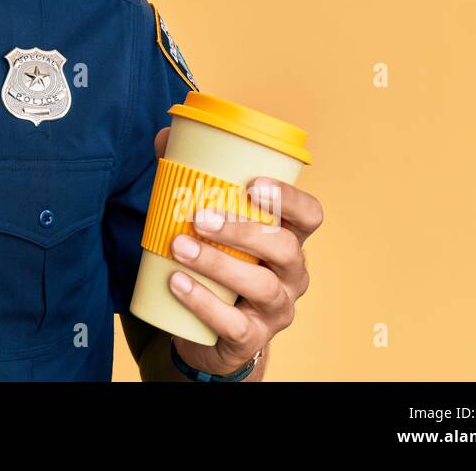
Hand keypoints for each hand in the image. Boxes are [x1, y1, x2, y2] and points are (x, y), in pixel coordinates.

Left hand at [152, 126, 322, 375]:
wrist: (208, 331)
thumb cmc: (217, 262)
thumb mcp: (210, 223)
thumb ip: (190, 177)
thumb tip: (165, 135)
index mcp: (288, 238)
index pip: (310, 216)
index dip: (290, 199)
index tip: (253, 184)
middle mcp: (292, 274)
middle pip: (284, 249)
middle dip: (244, 230)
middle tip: (200, 217)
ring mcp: (276, 310)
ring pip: (261, 287)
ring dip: (218, 264)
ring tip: (180, 246)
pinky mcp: (252, 339)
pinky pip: (235, 324)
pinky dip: (204, 303)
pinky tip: (176, 283)